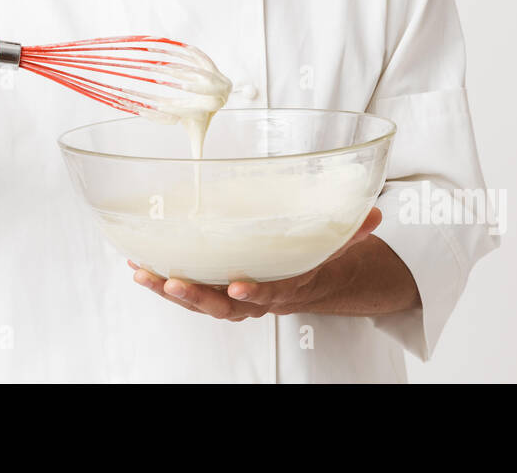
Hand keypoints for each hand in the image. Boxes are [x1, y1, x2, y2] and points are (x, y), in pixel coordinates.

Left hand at [129, 206, 382, 320]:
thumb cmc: (316, 258)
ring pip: (199, 301)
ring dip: (169, 289)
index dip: (256, 292)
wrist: (309, 283)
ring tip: (143, 274)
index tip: (238, 285)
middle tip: (173, 282)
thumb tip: (376, 211)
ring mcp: (232, 297)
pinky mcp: (213, 290)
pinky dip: (162, 281)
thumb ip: (354, 230)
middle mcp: (256, 298)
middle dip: (196, 297)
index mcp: (287, 286)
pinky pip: (187, 290)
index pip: (272, 293)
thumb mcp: (339, 245)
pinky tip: (140, 266)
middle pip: (224, 305)